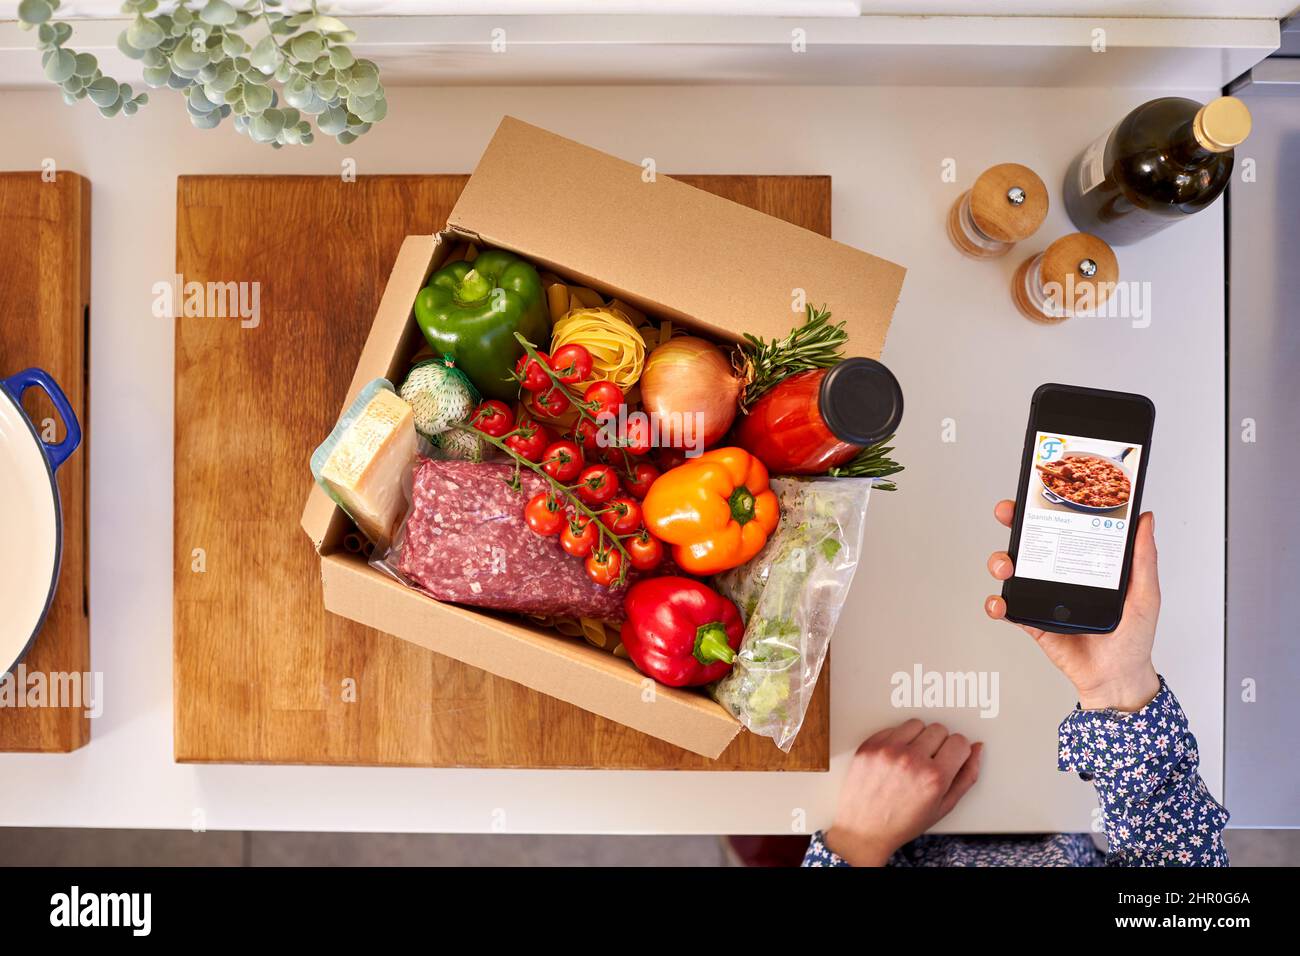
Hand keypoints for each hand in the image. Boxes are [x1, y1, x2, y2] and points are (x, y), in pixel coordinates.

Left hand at [825, 721, 981, 865]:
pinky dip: (897, 739)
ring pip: (916, 724)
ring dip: (918, 737)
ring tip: (913, 758)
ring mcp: (888, 751)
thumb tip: (976, 750)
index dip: (958, 751)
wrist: (864, 829)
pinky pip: (893, 728)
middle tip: (931, 761)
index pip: (959, 741)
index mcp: (934, 777)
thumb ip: (966, 776)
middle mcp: (911, 760)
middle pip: (939, 729)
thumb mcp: (943, 806)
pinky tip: (896, 758)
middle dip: (940, 744)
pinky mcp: (870, 746)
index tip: (953, 757)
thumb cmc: (903, 822)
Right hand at [984, 500, 1160, 711]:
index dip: (1047, 507)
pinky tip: (1002, 603)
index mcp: (1085, 561)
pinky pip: (1007, 608)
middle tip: (1008, 514)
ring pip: (1011, 569)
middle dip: (1012, 522)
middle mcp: (1059, 574)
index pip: (1063, 527)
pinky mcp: (1031, 620)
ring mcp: (1042, 596)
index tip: (1038, 492)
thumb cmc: (1134, 638)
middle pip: (1029, 540)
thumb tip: (1145, 519)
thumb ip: (1144, 558)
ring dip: (1001, 561)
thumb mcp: (1145, 593)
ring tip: (1008, 567)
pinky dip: (997, 604)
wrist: (1117, 678)